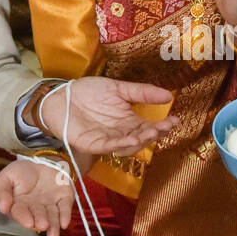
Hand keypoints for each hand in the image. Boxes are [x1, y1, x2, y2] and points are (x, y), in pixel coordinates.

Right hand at [0, 159, 72, 235]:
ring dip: (53, 225)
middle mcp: (36, 209)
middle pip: (38, 216)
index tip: (28, 222)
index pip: (20, 213)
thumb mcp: (6, 177)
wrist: (40, 160)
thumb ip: (2, 191)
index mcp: (19, 205)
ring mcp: (50, 205)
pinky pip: (65, 208)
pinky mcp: (64, 199)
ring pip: (52, 217)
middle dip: (40, 221)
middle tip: (42, 224)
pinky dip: (65, 216)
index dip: (24, 218)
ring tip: (53, 234)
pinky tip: (65, 223)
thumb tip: (2, 208)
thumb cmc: (21, 172)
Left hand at [38, 77, 177, 157]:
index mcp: (128, 121)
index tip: (175, 120)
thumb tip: (169, 94)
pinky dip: (120, 144)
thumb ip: (141, 92)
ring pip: (128, 145)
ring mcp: (107, 140)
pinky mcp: (92, 144)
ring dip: (140, 140)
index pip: (149, 126)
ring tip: (151, 132)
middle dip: (154, 134)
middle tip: (164, 127)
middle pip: (141, 138)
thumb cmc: (89, 92)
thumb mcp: (118, 89)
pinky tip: (130, 139)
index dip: (162, 125)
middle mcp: (120, 133)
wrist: (62, 96)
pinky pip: (108, 147)